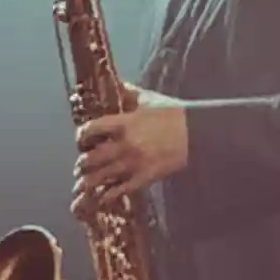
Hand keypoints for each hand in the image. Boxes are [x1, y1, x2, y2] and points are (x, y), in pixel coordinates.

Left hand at [71, 84, 187, 216]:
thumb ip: (129, 93)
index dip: (81, 136)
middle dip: (82, 162)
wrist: (197, 133)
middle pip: (91, 158)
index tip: (82, 140)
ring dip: (89, 180)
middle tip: (81, 164)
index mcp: (124, 123)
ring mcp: (134, 163)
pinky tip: (102, 196)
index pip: (91, 130)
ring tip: (83, 183)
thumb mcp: (149, 99)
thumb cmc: (174, 114)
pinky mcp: (145, 177)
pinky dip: (108, 195)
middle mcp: (125, 145)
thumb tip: (114, 83)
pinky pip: (120, 190)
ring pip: (101, 176)